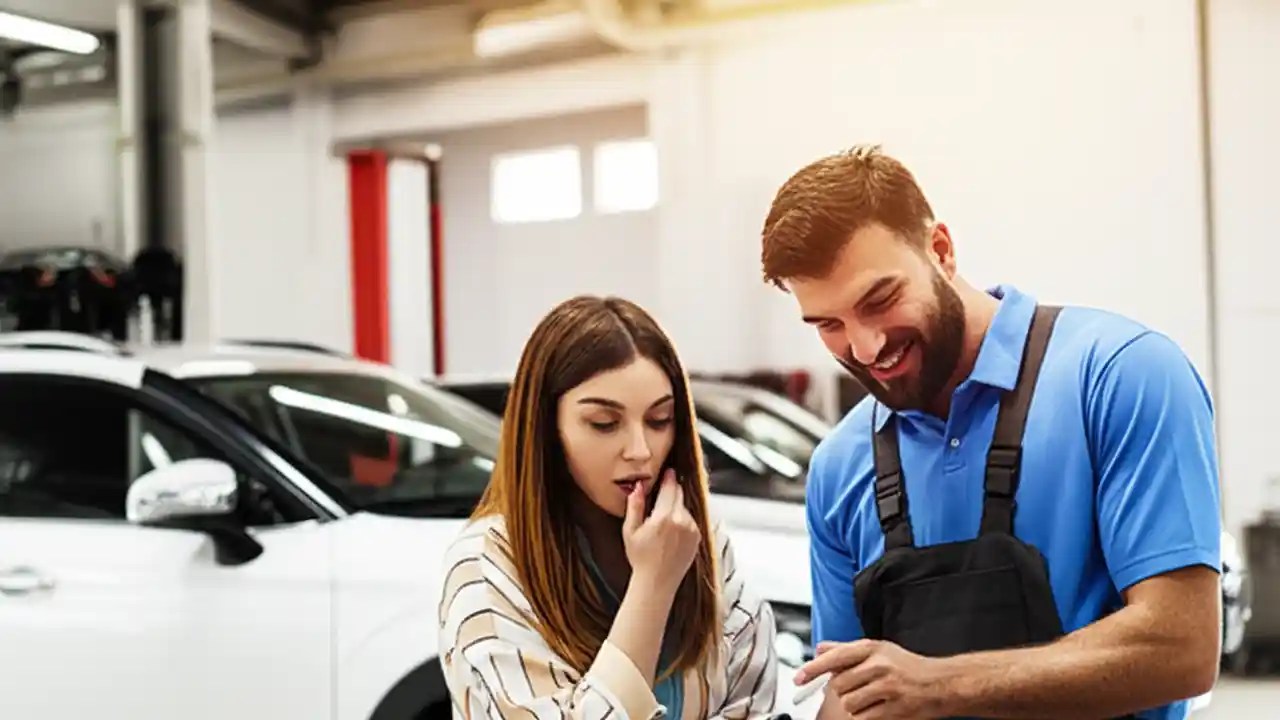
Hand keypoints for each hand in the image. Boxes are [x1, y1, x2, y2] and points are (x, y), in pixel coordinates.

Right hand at [622, 469, 700, 594]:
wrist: (657, 583)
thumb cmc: (641, 559)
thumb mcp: (630, 531)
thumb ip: (635, 506)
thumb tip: (638, 487)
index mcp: (664, 517)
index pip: (670, 488)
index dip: (668, 478)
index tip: (668, 472)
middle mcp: (681, 521)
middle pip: (679, 495)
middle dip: (672, 492)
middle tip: (662, 494)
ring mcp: (692, 530)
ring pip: (684, 508)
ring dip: (676, 508)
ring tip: (662, 523)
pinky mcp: (698, 537)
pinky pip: (690, 520)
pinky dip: (682, 520)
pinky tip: (671, 533)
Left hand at [796, 640, 947, 719]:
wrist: (941, 683)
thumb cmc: (907, 666)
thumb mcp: (879, 650)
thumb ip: (847, 649)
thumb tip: (820, 648)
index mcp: (872, 648)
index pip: (835, 657)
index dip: (813, 669)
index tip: (799, 678)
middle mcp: (879, 665)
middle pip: (838, 684)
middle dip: (843, 691)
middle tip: (859, 688)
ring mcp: (888, 687)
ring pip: (849, 703)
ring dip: (854, 705)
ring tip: (871, 698)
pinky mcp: (895, 708)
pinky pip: (864, 718)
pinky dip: (866, 717)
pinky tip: (878, 708)